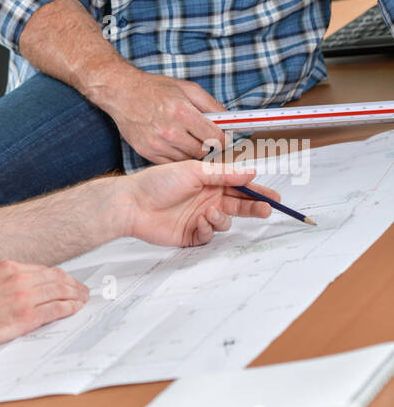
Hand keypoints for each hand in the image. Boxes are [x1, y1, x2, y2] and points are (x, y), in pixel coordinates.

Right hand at [0, 259, 88, 358]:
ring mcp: (23, 297)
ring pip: (60, 291)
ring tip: (84, 300)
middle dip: (73, 284)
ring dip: (76, 295)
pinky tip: (75, 310)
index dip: (60, 276)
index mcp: (8, 267)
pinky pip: (56, 309)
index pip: (44, 270)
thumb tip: (28, 290)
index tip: (68, 282)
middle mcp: (18, 278)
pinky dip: (69, 308)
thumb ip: (9, 283)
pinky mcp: (25, 317)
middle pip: (56, 278)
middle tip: (83, 290)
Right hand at [96, 63, 226, 164]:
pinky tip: (176, 145)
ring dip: (193, 153)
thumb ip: (211, 104)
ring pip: (188, 160)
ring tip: (189, 139)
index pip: (215, 138)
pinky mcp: (147, 152)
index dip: (223, 140)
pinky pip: (172, 164)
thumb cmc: (153, 89)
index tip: (223, 139)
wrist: (121, 92)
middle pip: (203, 152)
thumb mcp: (187, 88)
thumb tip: (228, 119)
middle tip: (207, 140)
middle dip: (209, 147)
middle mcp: (170, 131)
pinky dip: (178, 157)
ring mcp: (158, 144)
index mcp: (182, 112)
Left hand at [116, 159, 280, 246]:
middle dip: (253, 207)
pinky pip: (210, 235)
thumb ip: (224, 174)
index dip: (257, 191)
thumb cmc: (157, 182)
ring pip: (226, 222)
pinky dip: (209, 228)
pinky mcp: (192, 234)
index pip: (239, 186)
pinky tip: (200, 221)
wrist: (133, 204)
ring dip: (222, 217)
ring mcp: (200, 216)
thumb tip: (250, 172)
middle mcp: (207, 198)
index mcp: (209, 180)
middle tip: (266, 209)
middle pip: (238, 205)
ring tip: (210, 211)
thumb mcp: (194, 171)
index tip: (274, 197)